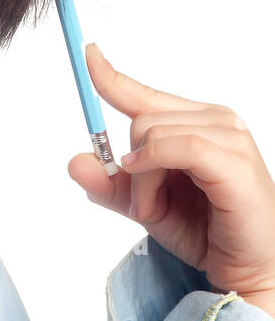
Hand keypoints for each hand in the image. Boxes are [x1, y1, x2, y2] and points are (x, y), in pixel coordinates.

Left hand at [67, 44, 274, 306]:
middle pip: (141, 117)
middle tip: (144, 204)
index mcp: (194, 121)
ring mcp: (229, 136)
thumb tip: (74, 161)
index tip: (88, 55)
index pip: (145, 93)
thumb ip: (109, 186)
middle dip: (129, 166)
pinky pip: (181, 147)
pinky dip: (153, 170)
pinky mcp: (234, 162)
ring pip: (153, 135)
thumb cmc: (203, 229)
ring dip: (141, 183)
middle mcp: (215, 119)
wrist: (246, 266)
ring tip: (157, 210)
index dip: (111, 77)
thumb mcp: (144, 206)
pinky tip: (151, 197)